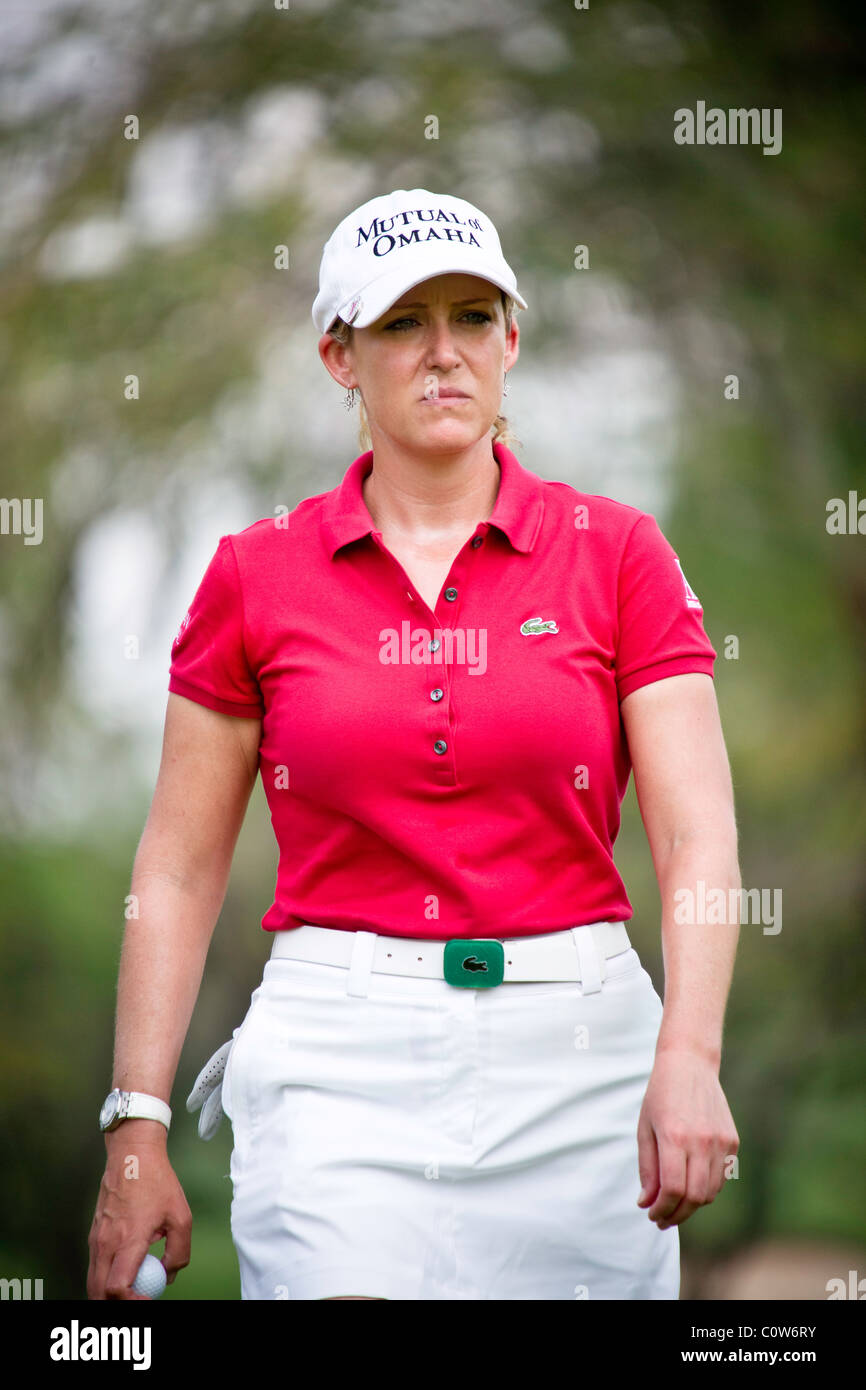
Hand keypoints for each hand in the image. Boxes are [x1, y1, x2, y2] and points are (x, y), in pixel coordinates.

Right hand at [87, 1123, 191, 1298]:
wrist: (131, 1155)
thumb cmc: (156, 1181)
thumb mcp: (181, 1216)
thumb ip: (179, 1252)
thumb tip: (169, 1275)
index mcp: (128, 1240)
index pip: (117, 1288)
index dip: (131, 1302)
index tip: (147, 1299)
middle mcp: (106, 1243)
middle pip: (98, 1293)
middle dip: (116, 1304)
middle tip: (138, 1299)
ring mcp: (96, 1240)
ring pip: (93, 1282)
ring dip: (109, 1293)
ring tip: (134, 1287)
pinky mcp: (93, 1235)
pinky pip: (95, 1267)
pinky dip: (106, 1278)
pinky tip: (126, 1270)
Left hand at [636, 1049, 738, 1228]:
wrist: (690, 1064)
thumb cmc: (660, 1096)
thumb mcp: (645, 1129)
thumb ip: (647, 1169)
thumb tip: (646, 1203)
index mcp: (675, 1137)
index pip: (673, 1190)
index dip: (662, 1209)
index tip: (652, 1215)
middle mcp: (702, 1141)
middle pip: (695, 1198)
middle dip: (677, 1215)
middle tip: (662, 1219)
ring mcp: (721, 1142)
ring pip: (711, 1192)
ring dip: (692, 1206)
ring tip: (675, 1205)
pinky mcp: (733, 1140)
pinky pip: (721, 1177)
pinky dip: (706, 1188)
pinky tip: (691, 1185)